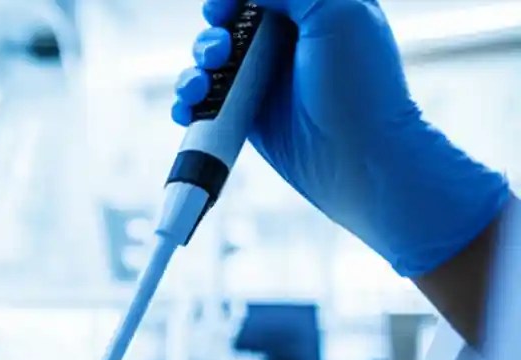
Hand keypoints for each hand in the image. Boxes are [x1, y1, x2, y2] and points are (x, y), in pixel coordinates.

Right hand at [173, 0, 511, 276]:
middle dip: (211, 34)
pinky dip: (188, 104)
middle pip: (228, 23)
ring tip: (201, 86)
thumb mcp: (338, 12)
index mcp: (315, 9)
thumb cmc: (360, 84)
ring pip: (210, 63)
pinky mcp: (247, 116)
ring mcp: (265, 80)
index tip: (224, 8)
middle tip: (218, 51)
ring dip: (194, 70)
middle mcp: (287, 41)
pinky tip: (189, 109)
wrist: (360, 156)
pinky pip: (205, 103)